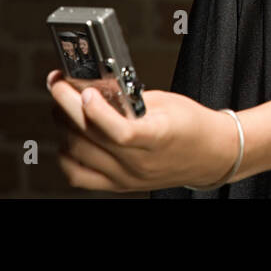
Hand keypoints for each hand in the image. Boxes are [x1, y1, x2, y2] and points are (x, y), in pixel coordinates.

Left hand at [46, 70, 239, 191]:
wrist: (210, 155)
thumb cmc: (192, 125)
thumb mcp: (167, 102)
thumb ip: (131, 99)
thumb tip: (97, 88)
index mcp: (157, 138)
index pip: (119, 132)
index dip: (97, 112)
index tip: (85, 90)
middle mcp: (138, 163)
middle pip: (89, 139)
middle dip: (66, 107)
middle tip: (60, 85)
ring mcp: (125, 177)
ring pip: (77, 156)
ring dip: (63, 128)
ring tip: (64, 107)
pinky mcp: (119, 185)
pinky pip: (78, 176)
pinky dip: (66, 156)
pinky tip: (69, 137)